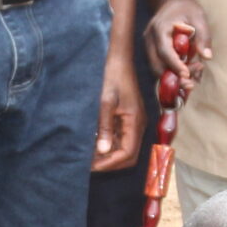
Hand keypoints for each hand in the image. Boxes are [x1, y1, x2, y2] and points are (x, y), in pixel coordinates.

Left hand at [93, 46, 141, 172]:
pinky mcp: (127, 119)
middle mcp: (138, 125)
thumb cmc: (112, 77)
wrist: (118, 59)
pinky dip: (108, 144)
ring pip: (124, 148)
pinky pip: (120, 138)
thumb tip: (103, 151)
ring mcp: (133, 122)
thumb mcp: (105, 102)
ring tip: (88, 156)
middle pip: (129, 155)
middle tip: (88, 165)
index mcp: (135, 122)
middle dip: (110, 163)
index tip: (91, 166)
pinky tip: (92, 143)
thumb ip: (105, 127)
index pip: (127, 153)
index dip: (110, 163)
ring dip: (108, 155)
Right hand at [146, 0, 211, 91]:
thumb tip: (207, 57)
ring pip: (157, 69)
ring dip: (173, 78)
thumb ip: (203, 36)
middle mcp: (150, 39)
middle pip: (157, 65)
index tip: (187, 75)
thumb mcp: (199, 18)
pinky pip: (160, 67)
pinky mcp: (153, 52)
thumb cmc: (187, 9)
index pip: (164, 51)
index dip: (174, 65)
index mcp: (160, 28)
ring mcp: (149, 47)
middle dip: (173, 77)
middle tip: (192, 83)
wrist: (173, 3)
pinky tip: (187, 77)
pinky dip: (172, 74)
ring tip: (192, 81)